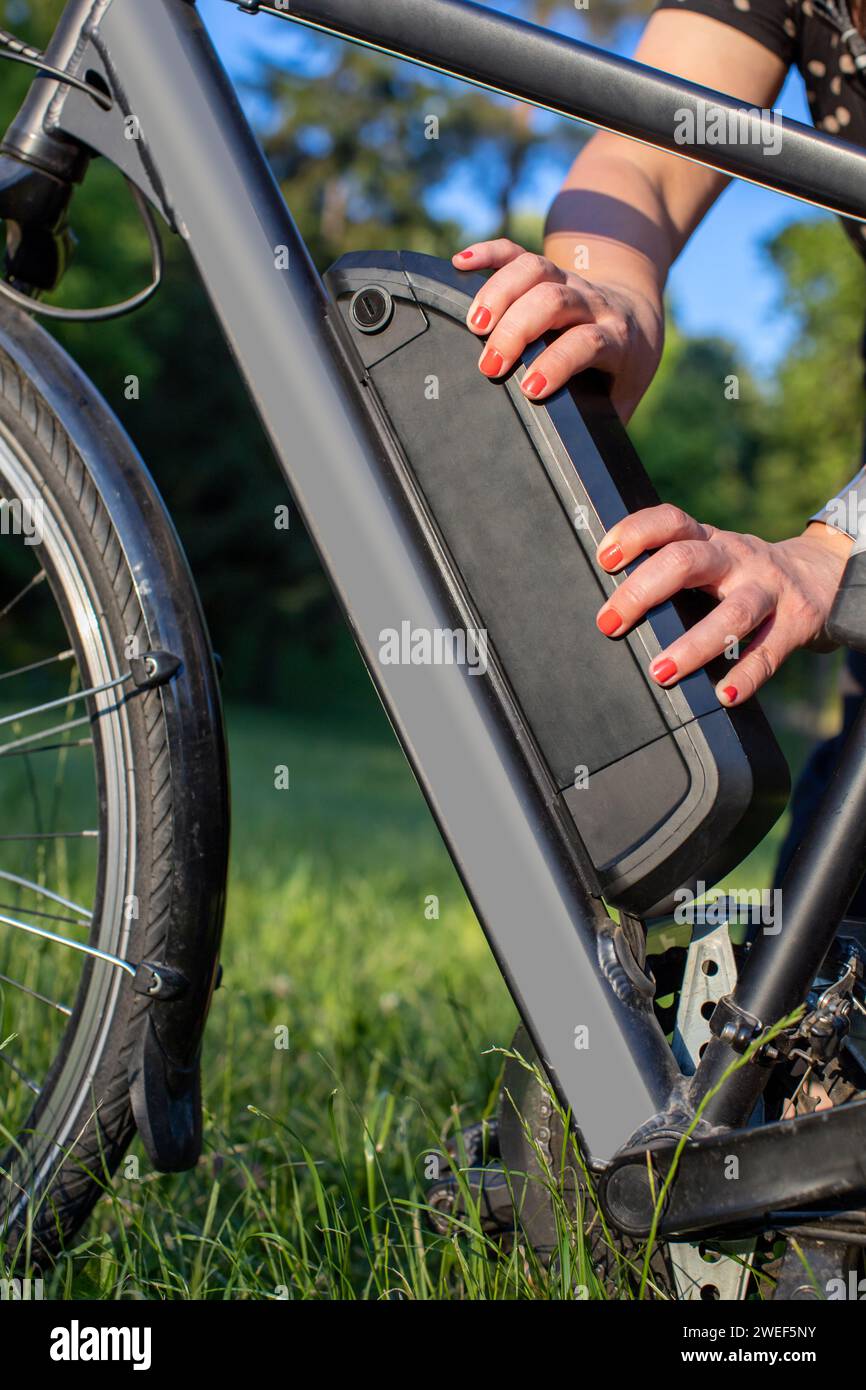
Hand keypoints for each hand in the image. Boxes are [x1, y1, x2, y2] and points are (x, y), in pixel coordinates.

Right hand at [451, 239, 662, 419]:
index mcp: (616, 339)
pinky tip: (460, 263)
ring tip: (473, 324)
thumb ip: (602, 424)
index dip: (557, 362)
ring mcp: (570, 281)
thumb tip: (577, 470)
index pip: (586, 343)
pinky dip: (488, 252)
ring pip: (535, 269)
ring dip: (499, 292)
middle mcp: (593, 304)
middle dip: (517, 329)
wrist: (638, 314)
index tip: (528, 387)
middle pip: (554, 300)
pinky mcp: (547, 269)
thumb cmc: (623, 368)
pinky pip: (517, 251)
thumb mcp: (623, 397)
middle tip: (489, 363)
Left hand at [593, 506, 853, 705]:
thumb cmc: (743, 574)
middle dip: (643, 592)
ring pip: (733, 614)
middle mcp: (737, 559)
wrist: (823, 575)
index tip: (604, 559)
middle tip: (609, 623)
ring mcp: (769, 590)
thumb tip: (612, 606)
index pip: (671, 521)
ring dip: (693, 645)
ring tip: (661, 672)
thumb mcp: (712, 558)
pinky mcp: (795, 624)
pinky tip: (724, 694)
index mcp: (710, 540)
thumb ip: (672, 568)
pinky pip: (768, 654)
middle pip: (688, 562)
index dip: (635, 534)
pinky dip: (745, 676)